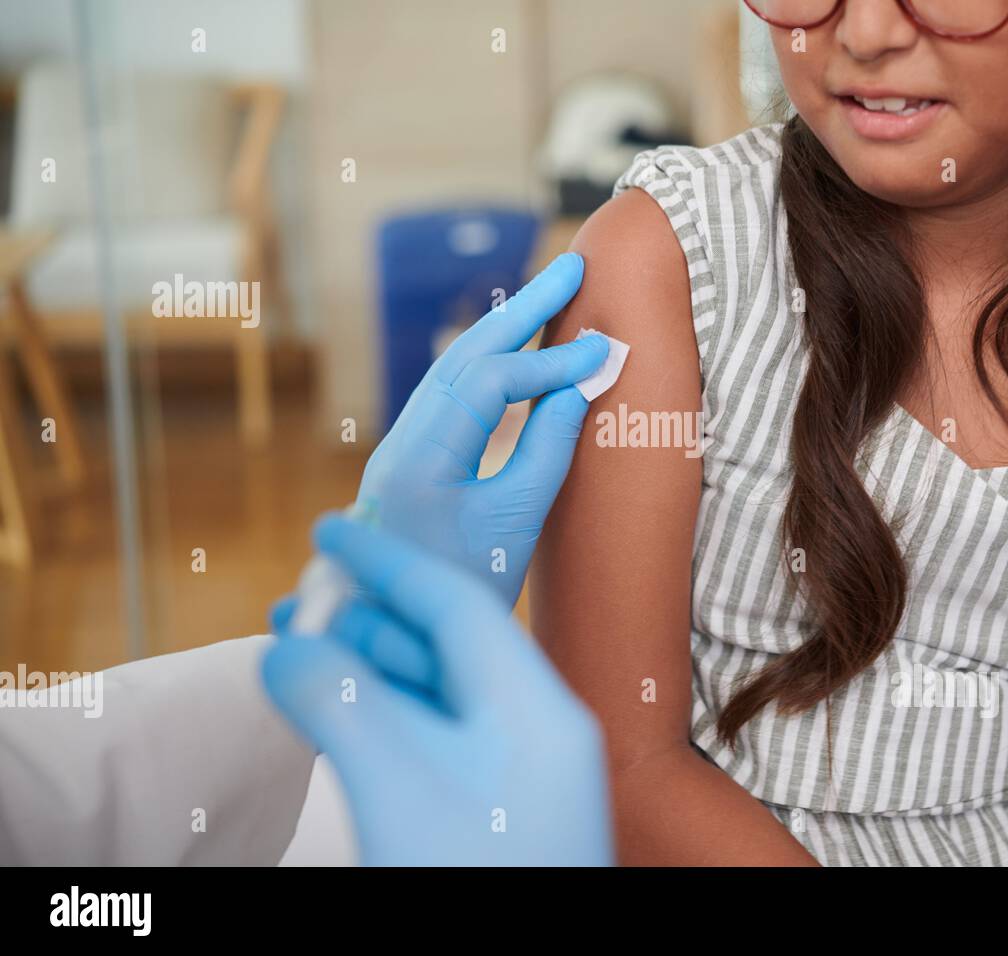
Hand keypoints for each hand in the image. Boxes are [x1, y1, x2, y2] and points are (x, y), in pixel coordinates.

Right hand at [264, 513, 613, 865]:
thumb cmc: (474, 876)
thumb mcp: (398, 781)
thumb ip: (341, 700)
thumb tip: (287, 646)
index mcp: (537, 705)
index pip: (458, 603)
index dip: (390, 560)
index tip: (332, 528)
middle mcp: (536, 730)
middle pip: (445, 645)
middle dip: (367, 617)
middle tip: (296, 598)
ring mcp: (517, 774)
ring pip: (434, 697)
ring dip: (368, 670)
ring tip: (299, 652)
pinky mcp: (493, 812)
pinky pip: (433, 742)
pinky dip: (381, 721)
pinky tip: (335, 717)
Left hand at [357, 253, 607, 607]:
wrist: (394, 646)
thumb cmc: (458, 592)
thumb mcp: (514, 525)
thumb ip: (548, 450)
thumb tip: (578, 384)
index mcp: (420, 458)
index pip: (491, 380)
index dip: (551, 360)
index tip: (606, 350)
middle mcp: (401, 442)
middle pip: (465, 354)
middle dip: (522, 309)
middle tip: (573, 267)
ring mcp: (401, 449)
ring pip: (454, 369)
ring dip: (505, 329)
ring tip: (549, 297)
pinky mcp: (412, 460)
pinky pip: (452, 392)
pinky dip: (491, 362)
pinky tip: (517, 353)